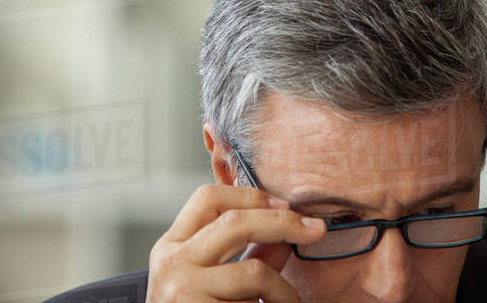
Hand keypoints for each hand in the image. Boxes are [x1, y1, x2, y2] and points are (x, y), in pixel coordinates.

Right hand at [147, 184, 328, 302]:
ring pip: (254, 272)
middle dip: (283, 222)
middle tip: (315, 230)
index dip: (250, 194)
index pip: (208, 198)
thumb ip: (245, 256)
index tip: (284, 205)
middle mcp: (171, 264)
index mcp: (170, 247)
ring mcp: (182, 292)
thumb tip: (285, 237)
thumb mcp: (210, 283)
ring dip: (284, 290)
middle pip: (235, 222)